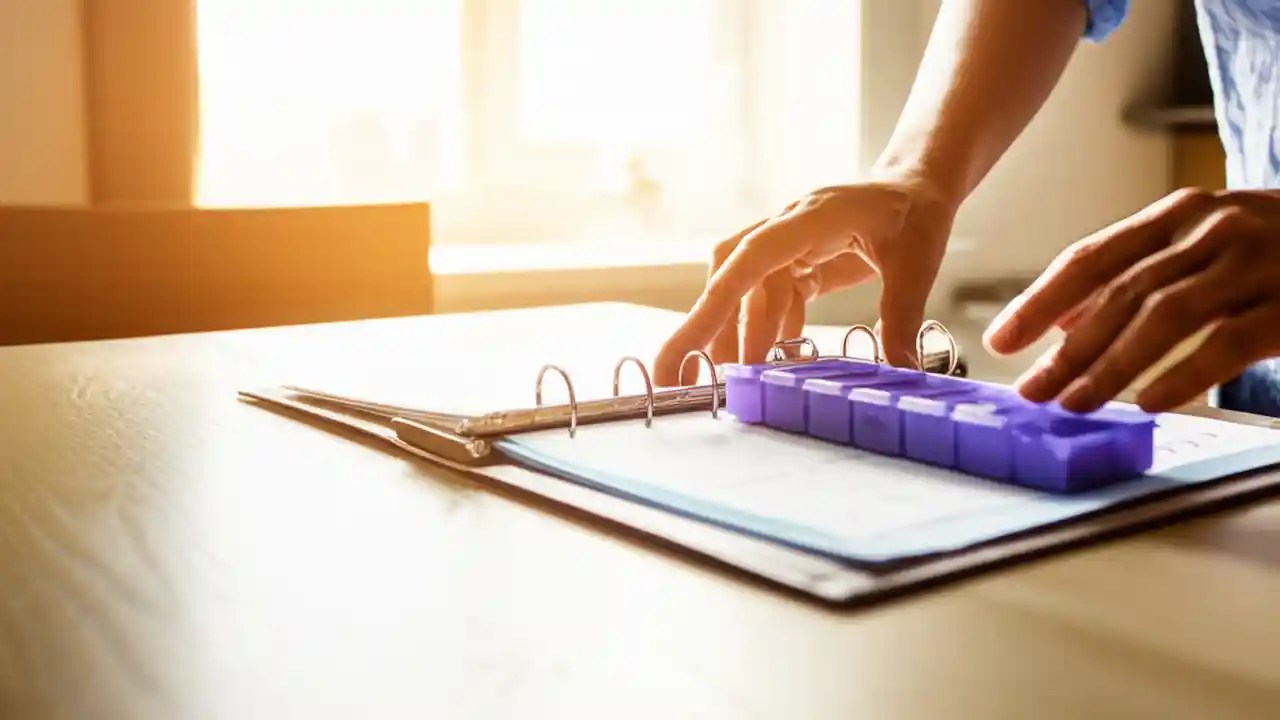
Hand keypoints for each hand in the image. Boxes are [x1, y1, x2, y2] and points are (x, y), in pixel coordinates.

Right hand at [652, 176, 957, 384]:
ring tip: (736, 379)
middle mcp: (786, 228)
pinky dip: (768, 330)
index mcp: (811, 217)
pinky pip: (768, 297)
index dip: (720, 298)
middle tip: (681, 375)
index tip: (692, 338)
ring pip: (746, 293)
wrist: (917, 185)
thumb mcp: (917, 262)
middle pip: (732, 277)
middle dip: (705, 326)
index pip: (753, 256)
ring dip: (739, 336)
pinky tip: (778, 358)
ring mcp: (786, 245)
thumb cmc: (916, 212)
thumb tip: (901, 371)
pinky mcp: (794, 261)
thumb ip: (902, 315)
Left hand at [984, 188, 1279, 412]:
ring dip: (1112, 365)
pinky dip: (1184, 374)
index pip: (1092, 258)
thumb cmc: (1276, 250)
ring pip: (1165, 316)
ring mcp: (1257, 262)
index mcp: (1181, 214)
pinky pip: (1228, 342)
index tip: (1001, 340)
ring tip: (1075, 403)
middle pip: (1120, 292)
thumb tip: (1060, 322)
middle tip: (1030, 390)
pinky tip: (1150, 403)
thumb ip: (1137, 276)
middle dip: (1067, 347)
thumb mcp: (1204, 247)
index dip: (1040, 301)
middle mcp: (1214, 230)